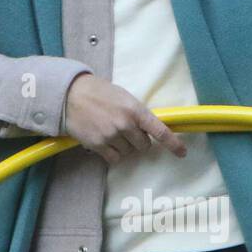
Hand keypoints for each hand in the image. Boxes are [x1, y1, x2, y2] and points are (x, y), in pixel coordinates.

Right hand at [62, 73, 187, 166]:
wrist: (70, 94)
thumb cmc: (99, 93)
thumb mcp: (124, 97)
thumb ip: (137, 113)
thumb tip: (149, 130)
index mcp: (135, 110)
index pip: (160, 131)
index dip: (173, 144)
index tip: (182, 153)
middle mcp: (125, 124)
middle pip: (143, 146)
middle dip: (138, 141)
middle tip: (125, 130)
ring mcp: (111, 136)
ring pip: (128, 152)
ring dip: (123, 146)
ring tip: (110, 131)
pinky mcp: (98, 145)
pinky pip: (114, 158)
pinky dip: (112, 154)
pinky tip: (104, 141)